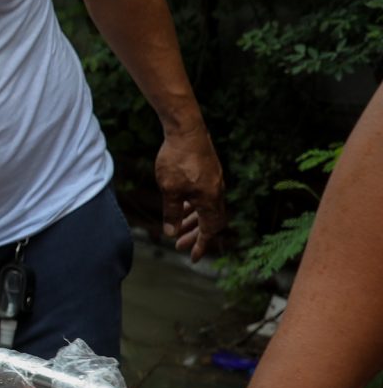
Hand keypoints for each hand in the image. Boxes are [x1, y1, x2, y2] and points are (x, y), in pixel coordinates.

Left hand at [156, 124, 224, 259]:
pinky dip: (192, 205)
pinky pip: (203, 196)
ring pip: (205, 208)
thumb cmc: (177, 160)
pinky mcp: (208, 172)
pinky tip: (180, 206)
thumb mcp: (169, 190)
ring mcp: (214, 181)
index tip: (193, 257)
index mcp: (211, 200)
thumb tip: (171, 233)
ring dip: (192, 220)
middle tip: (179, 246)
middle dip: (194, 235)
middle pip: (209, 221)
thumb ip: (171, 213)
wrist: (186, 130)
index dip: (201, 245)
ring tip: (176, 229)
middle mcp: (217, 192)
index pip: (210, 230)